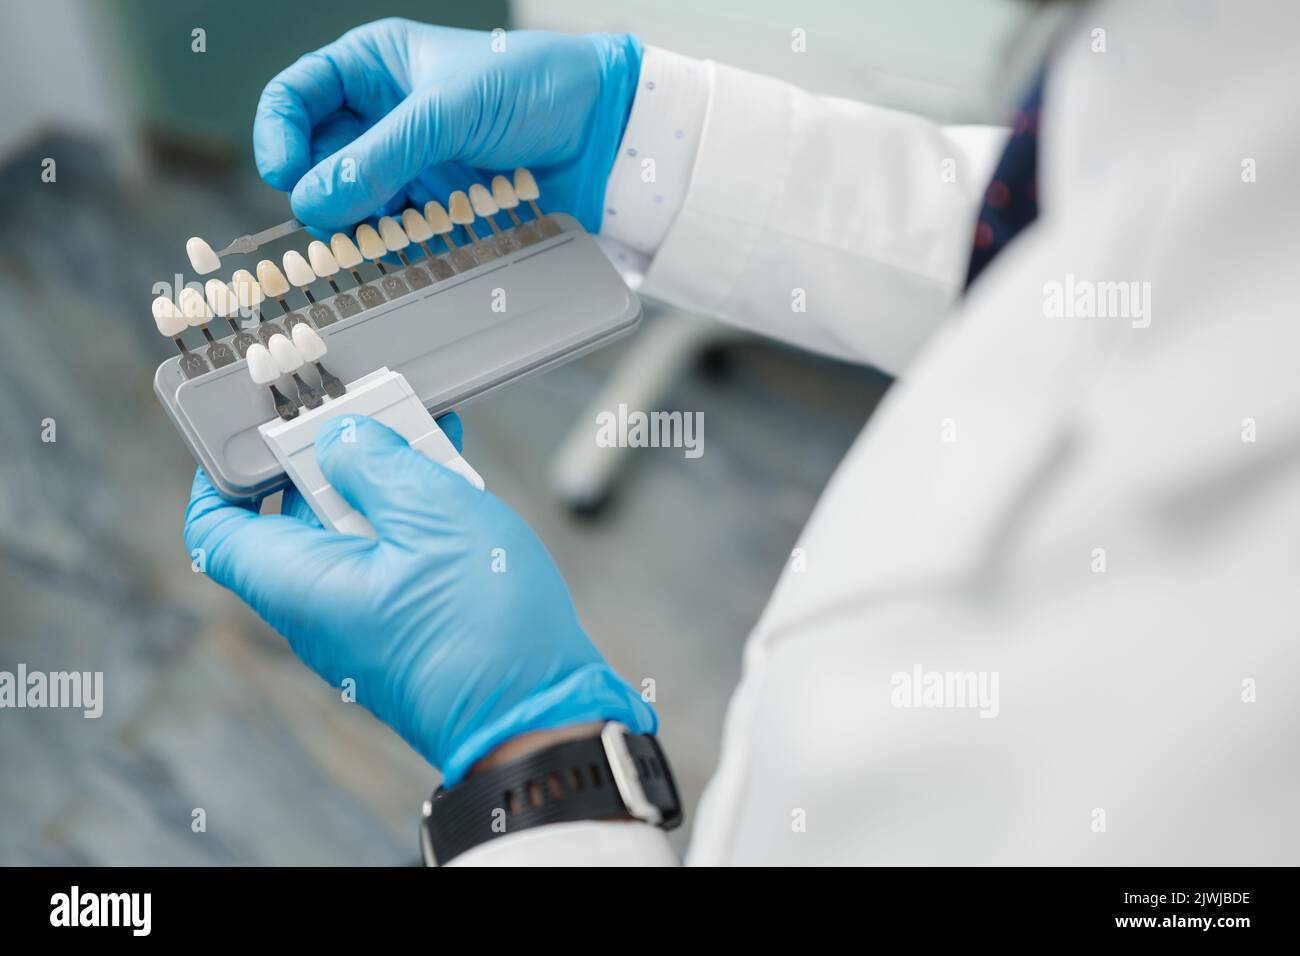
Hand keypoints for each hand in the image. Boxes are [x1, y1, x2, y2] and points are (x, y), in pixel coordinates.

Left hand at [183, 415, 654, 785]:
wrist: (540, 719)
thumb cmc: (485, 631)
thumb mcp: (433, 516)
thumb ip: (378, 465)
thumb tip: (343, 439)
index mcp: (302, 584)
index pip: (218, 529)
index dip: (223, 473)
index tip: (255, 430)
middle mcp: (320, 609)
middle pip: (296, 518)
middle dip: (333, 458)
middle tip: (374, 416)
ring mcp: (363, 622)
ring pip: (353, 535)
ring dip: (386, 484)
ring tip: (432, 441)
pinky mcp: (405, 629)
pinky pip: (390, 560)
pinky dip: (413, 517)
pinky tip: (454, 482)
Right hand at [253, 19, 642, 232]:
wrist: (602, 131)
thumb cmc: (533, 89)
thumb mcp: (449, 110)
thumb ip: (381, 155)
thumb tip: (314, 200)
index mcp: (373, 66)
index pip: (296, 96)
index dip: (278, 134)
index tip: (284, 175)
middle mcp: (382, 115)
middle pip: (316, 158)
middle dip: (318, 190)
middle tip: (330, 222)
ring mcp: (407, 162)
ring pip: (350, 201)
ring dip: (353, 224)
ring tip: (369, 240)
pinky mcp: (434, 204)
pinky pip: (392, 230)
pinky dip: (389, 244)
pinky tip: (399, 250)